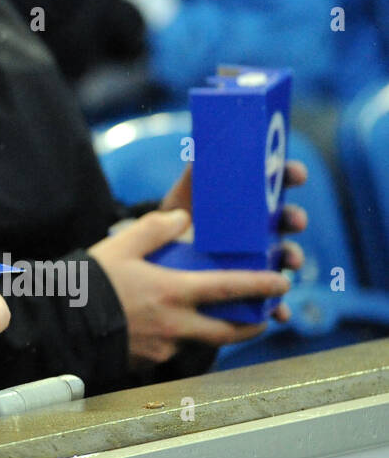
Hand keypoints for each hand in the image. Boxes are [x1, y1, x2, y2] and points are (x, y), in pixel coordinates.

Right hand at [89, 209, 291, 366]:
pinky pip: (170, 349)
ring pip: (199, 340)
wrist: (62, 320)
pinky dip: (176, 338)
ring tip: (215, 321)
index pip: (229, 289)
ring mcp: (163, 345)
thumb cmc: (90, 281)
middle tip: (265, 317)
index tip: (281, 282)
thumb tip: (183, 218)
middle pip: (228, 330)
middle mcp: (176, 323)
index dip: (260, 286)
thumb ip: (154, 228)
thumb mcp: (122, 245)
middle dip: (252, 325)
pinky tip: (163, 327)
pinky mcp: (147, 359)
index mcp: (174, 291)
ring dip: (214, 331)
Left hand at [158, 159, 308, 320]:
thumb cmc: (180, 216)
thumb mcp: (187, 194)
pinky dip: (279, 308)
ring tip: (290, 263)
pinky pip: (271, 300)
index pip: (278, 182)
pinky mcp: (251, 286)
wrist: (162, 254)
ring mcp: (260, 256)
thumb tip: (197, 145)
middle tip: (293, 220)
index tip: (296, 173)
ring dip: (292, 259)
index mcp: (249, 199)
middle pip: (288, 220)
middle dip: (295, 219)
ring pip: (285, 258)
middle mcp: (261, 227)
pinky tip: (281, 313)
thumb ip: (195, 171)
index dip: (290, 175)